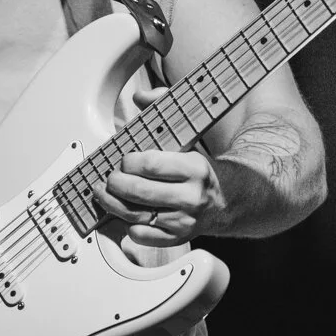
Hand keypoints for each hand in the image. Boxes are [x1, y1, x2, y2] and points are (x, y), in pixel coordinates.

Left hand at [94, 86, 228, 244]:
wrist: (231, 199)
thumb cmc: (202, 168)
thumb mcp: (190, 135)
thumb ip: (165, 108)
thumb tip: (140, 97)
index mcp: (195, 168)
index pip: (152, 165)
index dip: (129, 162)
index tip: (123, 159)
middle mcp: (191, 197)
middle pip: (140, 192)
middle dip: (116, 184)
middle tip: (109, 177)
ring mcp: (185, 221)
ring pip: (138, 216)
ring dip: (113, 205)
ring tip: (104, 194)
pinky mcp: (179, 238)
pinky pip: (145, 237)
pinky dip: (129, 227)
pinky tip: (125, 214)